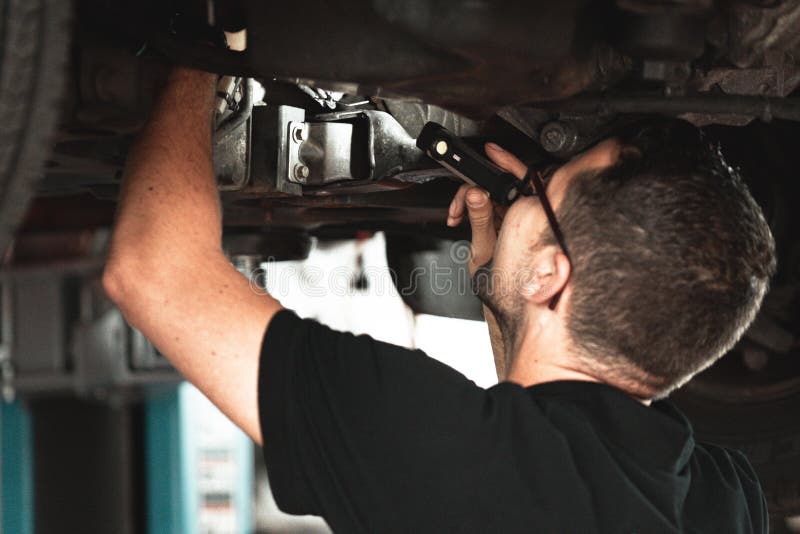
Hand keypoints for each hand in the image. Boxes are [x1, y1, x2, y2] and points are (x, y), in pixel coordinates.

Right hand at [446, 142, 529, 275]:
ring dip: (469, 201)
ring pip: (492, 194)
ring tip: (456, 216)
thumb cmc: (501, 283)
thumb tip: (476, 193)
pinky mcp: (506, 221)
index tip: (489, 152)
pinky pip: (490, 205)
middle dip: (473, 189)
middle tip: (458, 204)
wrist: (500, 301)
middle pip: (499, 185)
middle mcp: (525, 217)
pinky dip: (472, 209)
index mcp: (527, 219)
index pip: (516, 181)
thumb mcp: (484, 249)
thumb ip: (480, 219)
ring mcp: (516, 219)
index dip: (503, 162)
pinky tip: (461, 218)